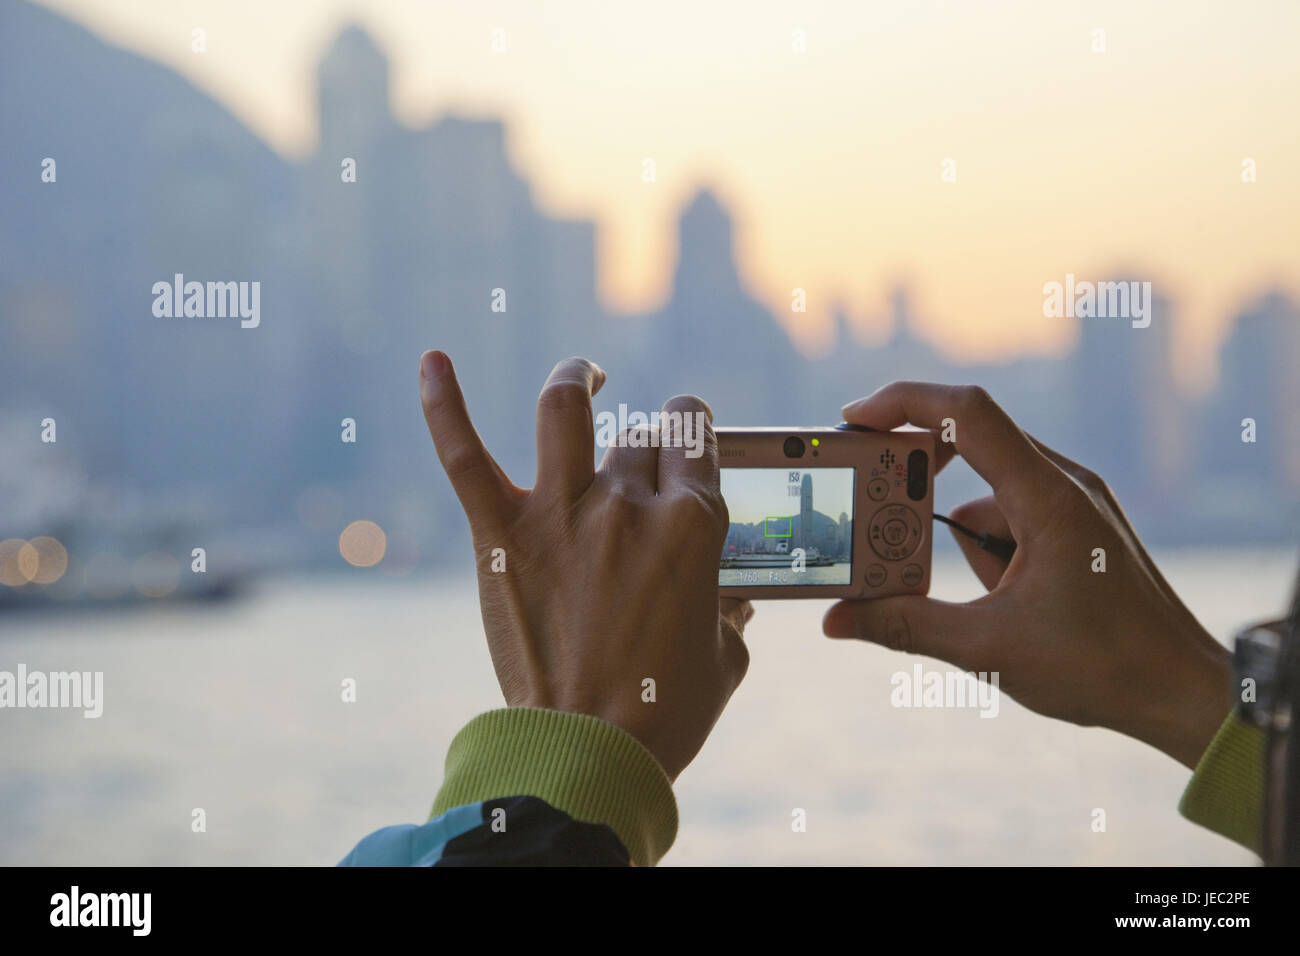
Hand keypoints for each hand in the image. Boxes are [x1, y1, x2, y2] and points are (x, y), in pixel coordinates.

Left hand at [419, 351, 750, 780]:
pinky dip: (443, 403)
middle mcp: (628, 504)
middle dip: (642, 445)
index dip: (690, 433)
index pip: (695, 438)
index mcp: (693, 526)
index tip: (684, 442)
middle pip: (637, 436)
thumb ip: (731, 613)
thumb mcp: (724, 658)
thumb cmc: (665, 714)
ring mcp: (561, 514)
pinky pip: (464, 454)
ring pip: (564, 410)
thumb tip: (735, 601)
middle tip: (635, 471)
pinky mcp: (501, 535)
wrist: (586, 754)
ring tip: (581, 375)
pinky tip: (431, 359)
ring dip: (573, 382)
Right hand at [824, 382, 1231, 768]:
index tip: (853, 422)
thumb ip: (905, 626)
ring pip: (986, 498)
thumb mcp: (989, 649)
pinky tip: (1013, 608)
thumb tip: (835, 620)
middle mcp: (1064, 483)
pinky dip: (992, 554)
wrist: (1184, 693)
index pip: (966, 412)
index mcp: (1048, 496)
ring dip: (966, 544)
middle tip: (883, 523)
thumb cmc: (1104, 667)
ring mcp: (1074, 504)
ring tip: (996, 607)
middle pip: (968, 448)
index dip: (902, 403)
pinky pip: (1011, 520)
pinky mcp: (1076, 527)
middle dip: (918, 486)